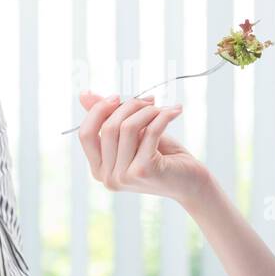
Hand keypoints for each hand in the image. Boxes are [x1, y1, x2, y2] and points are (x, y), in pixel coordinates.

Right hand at [76, 90, 208, 204]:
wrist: (191, 182)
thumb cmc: (162, 157)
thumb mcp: (133, 135)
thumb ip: (109, 118)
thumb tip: (83, 94)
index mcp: (99, 170)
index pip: (86, 134)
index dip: (98, 111)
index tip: (117, 97)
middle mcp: (108, 178)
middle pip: (108, 128)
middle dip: (130, 106)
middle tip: (150, 101)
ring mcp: (124, 176)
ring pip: (128, 127)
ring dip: (148, 111)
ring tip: (163, 109)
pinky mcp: (144, 171)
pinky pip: (150, 131)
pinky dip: (163, 116)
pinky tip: (175, 111)